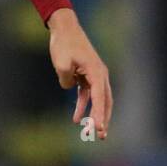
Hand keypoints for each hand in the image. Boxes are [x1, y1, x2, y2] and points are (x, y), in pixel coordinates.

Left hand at [47, 8, 111, 139]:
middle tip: (101, 136)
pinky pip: (87, 95)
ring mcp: (94, 75)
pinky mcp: (86, 76)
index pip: (100, 98)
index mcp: (96, 71)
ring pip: (98, 100)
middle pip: (105, 101)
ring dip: (95, 115)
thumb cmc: (64, 44)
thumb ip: (66, 79)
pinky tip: (77, 119)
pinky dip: (83, 106)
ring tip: (91, 132)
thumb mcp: (61, 63)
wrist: (65, 29)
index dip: (100, 114)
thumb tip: (69, 87)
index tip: (99, 128)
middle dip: (104, 119)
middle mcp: (99, 74)